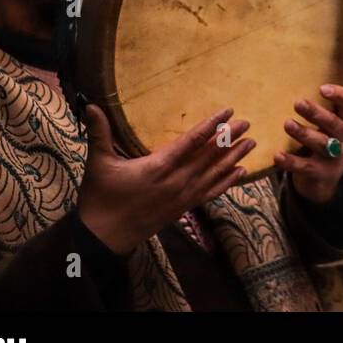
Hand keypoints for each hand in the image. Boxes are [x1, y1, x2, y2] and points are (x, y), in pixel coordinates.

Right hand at [78, 105, 254, 255]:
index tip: (228, 112)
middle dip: (229, 139)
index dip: (211, 126)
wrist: (104, 237)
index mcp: (158, 167)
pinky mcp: (183, 209)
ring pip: (213, 174)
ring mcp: (182, 196)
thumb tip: (91, 105)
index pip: (191, 142)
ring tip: (251, 143)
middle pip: (208, 156)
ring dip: (233, 158)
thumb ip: (98, 133)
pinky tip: (240, 172)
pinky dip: (227, 182)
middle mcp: (175, 181)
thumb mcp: (98, 163)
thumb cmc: (100, 198)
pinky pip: (210, 193)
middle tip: (248, 123)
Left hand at [276, 84, 342, 204]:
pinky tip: (277, 155)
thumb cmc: (320, 142)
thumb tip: (290, 76)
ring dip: (304, 133)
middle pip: (334, 122)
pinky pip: (306, 167)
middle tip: (297, 103)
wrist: (324, 181)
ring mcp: (335, 157)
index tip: (322, 88)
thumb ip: (317, 108)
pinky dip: (291, 161)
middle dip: (316, 112)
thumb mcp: (325, 126)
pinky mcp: (323, 174)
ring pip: (321, 143)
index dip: (339, 94)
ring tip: (287, 124)